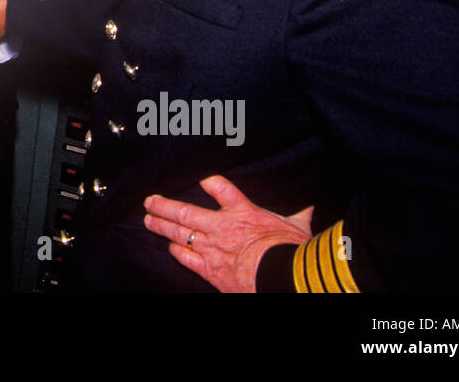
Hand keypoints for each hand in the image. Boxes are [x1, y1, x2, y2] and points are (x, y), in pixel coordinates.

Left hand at [143, 176, 313, 292]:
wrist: (283, 278)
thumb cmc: (292, 250)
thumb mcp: (298, 227)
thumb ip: (300, 214)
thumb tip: (310, 205)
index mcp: (243, 210)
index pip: (219, 187)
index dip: (209, 183)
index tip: (202, 180)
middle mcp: (221, 227)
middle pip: (185, 211)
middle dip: (165, 206)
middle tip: (150, 201)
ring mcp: (212, 248)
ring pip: (179, 233)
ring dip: (161, 226)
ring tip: (148, 219)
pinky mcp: (210, 270)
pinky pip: (186, 258)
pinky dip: (177, 252)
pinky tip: (170, 248)